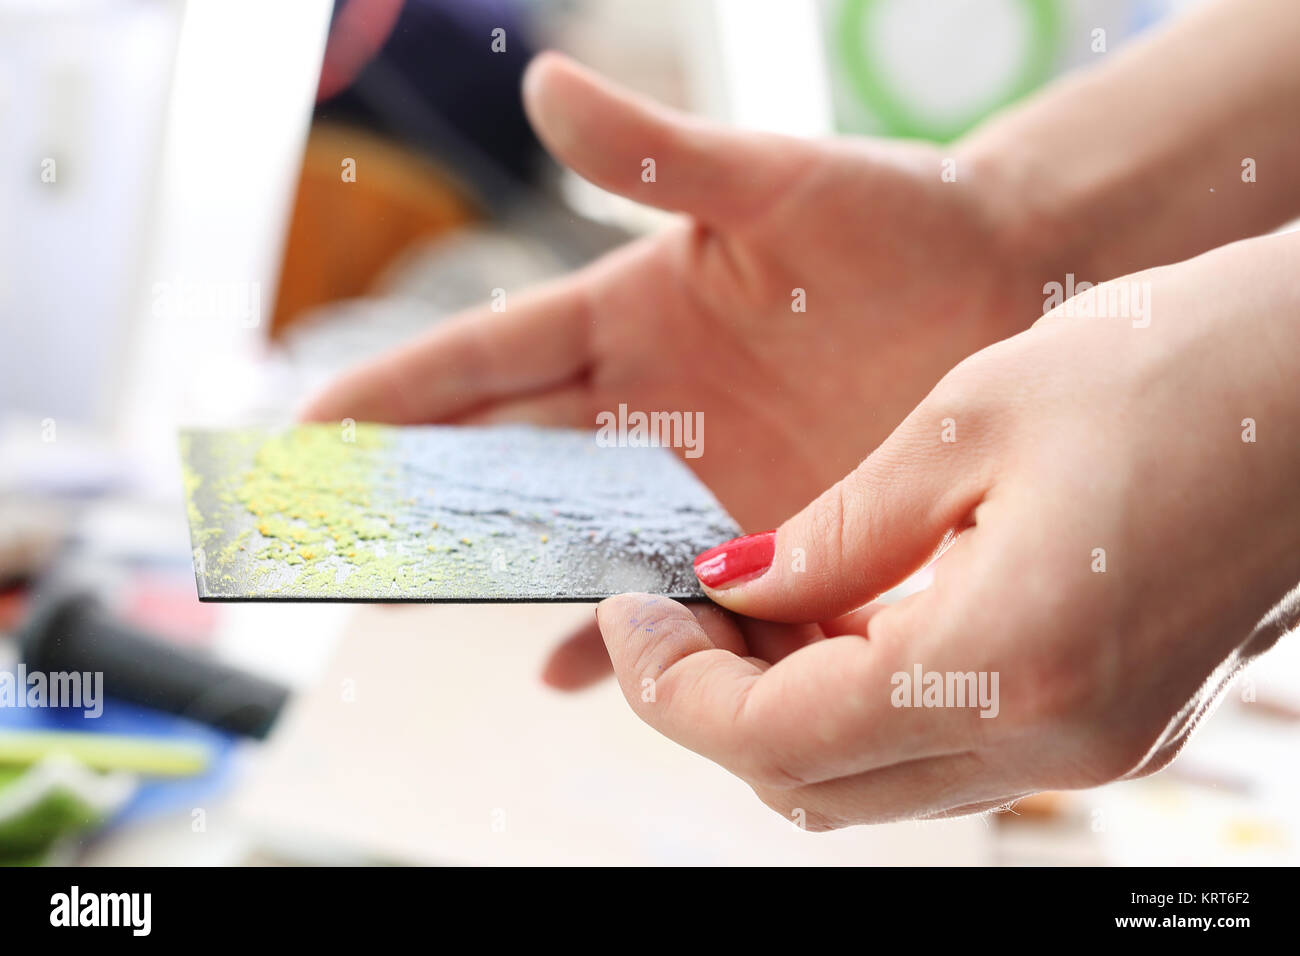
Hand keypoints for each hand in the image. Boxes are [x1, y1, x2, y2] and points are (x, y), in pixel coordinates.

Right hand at [303, 53, 1052, 685]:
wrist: (1013, 284)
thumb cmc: (900, 214)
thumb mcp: (774, 181)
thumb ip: (657, 155)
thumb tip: (541, 84)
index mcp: (628, 312)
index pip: (484, 360)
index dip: (396, 394)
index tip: (310, 430)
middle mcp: (646, 403)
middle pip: (501, 459)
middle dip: (410, 495)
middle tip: (322, 535)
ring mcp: (697, 475)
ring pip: (568, 531)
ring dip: (489, 569)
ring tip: (402, 601)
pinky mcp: (761, 530)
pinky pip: (666, 589)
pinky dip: (614, 628)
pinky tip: (562, 667)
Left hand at [592, 232, 1299, 826]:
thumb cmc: (1176, 365)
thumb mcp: (966, 421)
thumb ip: (836, 531)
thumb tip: (734, 586)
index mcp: (1008, 666)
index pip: (777, 741)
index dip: (672, 693)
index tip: (623, 621)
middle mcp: (1053, 742)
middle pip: (819, 785)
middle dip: (717, 709)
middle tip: (669, 613)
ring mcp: (1092, 747)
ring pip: (881, 780)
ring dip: (789, 709)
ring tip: (745, 604)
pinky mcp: (1114, 724)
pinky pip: (951, 748)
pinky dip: (871, 700)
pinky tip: (843, 614)